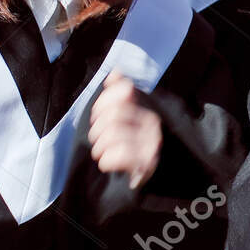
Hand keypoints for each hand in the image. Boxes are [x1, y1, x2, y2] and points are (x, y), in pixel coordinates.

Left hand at [89, 70, 161, 188]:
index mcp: (147, 107)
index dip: (103, 104)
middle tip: (99, 140)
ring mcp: (151, 142)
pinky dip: (107, 161)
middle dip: (96, 130)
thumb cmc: (131, 145)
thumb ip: (119, 94)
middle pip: (113, 114)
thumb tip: (115, 73)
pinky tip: (111, 163)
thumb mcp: (126, 117)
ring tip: (104, 153)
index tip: (99, 117)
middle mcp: (152, 122)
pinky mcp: (147, 163)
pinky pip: (118, 155)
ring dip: (99, 148)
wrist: (149, 177)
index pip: (123, 90)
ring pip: (112, 135)